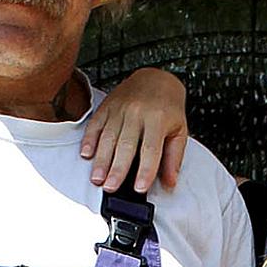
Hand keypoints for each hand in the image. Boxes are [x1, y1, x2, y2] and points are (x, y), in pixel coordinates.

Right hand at [81, 68, 188, 192]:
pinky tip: (86, 155)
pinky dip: (89, 140)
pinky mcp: (106, 106)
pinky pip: (95, 124)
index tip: (139, 188)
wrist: (156, 79)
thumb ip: (174, 158)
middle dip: (117, 169)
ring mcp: (120, 109)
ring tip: (97, 179)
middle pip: (126, 145)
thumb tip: (169, 184)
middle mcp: (138, 113)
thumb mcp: (179, 130)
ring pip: (108, 137)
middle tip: (110, 188)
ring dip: (101, 160)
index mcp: (158, 119)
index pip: (151, 149)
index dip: (145, 170)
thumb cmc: (168, 108)